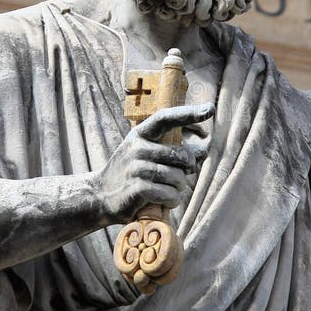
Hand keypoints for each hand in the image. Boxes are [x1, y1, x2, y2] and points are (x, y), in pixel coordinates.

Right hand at [96, 102, 213, 223]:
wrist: (100, 195)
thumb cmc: (133, 172)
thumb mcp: (147, 154)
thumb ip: (173, 150)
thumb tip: (204, 150)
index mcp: (141, 134)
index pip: (166, 118)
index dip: (189, 114)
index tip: (210, 109)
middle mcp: (137, 147)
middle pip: (181, 155)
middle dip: (188, 168)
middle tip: (183, 174)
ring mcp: (136, 168)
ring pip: (178, 178)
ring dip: (179, 188)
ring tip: (168, 189)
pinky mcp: (138, 188)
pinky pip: (170, 194)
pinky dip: (172, 200)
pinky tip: (164, 201)